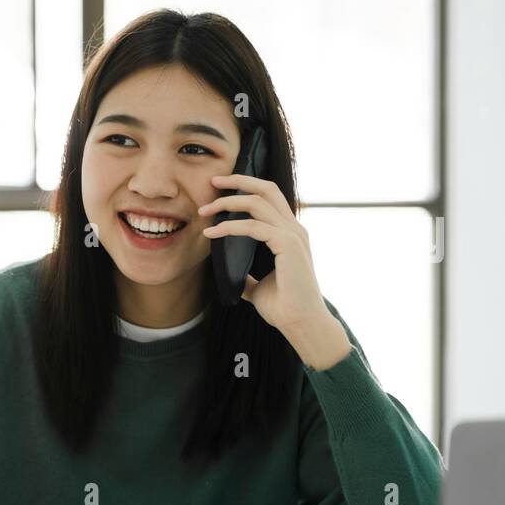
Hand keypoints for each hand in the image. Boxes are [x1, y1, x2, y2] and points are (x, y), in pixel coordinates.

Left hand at [198, 173, 329, 332]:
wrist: (301, 324)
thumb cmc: (284, 307)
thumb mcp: (258, 287)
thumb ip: (247, 276)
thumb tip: (230, 276)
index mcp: (289, 233)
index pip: (269, 197)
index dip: (245, 188)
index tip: (219, 189)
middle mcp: (294, 229)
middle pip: (266, 189)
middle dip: (238, 180)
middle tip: (212, 181)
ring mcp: (293, 235)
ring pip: (258, 202)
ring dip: (227, 203)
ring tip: (204, 211)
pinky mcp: (288, 245)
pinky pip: (254, 227)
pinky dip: (229, 227)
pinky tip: (211, 233)